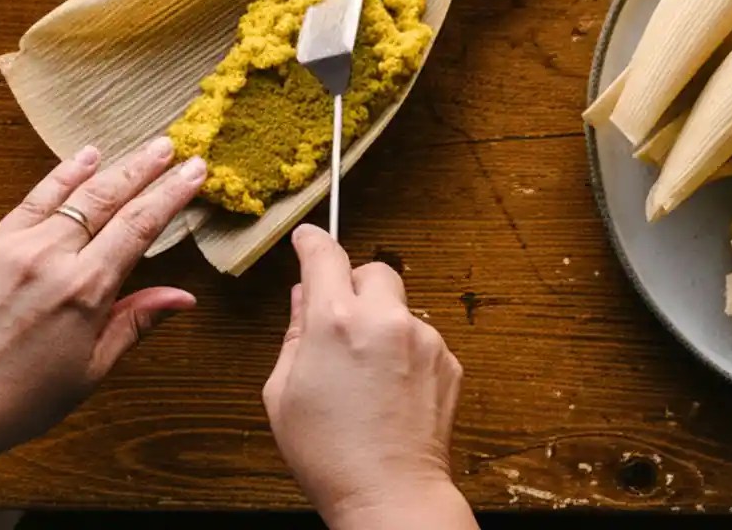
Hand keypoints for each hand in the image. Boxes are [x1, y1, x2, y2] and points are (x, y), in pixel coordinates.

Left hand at [0, 138, 204, 514]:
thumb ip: (137, 322)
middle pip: (108, 199)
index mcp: (83, 291)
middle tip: (172, 148)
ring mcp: (13, 249)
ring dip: (109, 167)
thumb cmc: (18, 399)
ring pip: (70, 194)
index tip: (194, 171)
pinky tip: (81, 161)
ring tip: (139, 147)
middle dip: (145, 170)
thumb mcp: (92, 368)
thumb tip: (183, 297)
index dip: (171, 195)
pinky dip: (59, 178)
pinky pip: (31, 202)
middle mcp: (49, 260)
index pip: (139, 226)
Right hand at [264, 226, 473, 528]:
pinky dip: (406, 354)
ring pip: (400, 308)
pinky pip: (422, 340)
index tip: (309, 238)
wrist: (390, 493)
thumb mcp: (283, 392)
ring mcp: (424, 339)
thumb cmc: (329, 454)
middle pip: (374, 270)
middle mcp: (385, 320)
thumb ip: (295, 334)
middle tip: (341, 321)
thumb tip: (304, 300)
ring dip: (383, 326)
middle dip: (355, 286)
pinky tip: (392, 392)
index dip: (313, 242)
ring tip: (367, 377)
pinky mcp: (448, 361)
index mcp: (335, 322)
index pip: (325, 255)